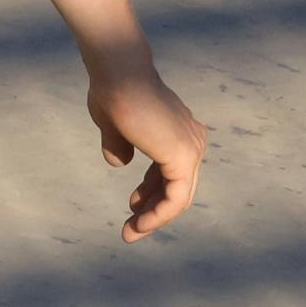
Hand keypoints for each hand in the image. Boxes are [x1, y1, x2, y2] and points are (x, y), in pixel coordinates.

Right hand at [88, 64, 203, 241]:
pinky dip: (159, 214)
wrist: (118, 74)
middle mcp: (192, 142)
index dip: (151, 194)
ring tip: (131, 233)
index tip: (131, 208)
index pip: (171, 174)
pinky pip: (176, 198)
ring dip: (155, 219)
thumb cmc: (113, 92)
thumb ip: (120, 145)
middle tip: (130, 231)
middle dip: (154, 213)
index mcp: (180, 134)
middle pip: (178, 189)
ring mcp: (191, 150)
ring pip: (179, 197)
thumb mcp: (114, 127)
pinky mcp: (183, 158)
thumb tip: (119, 163)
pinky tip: (140, 223)